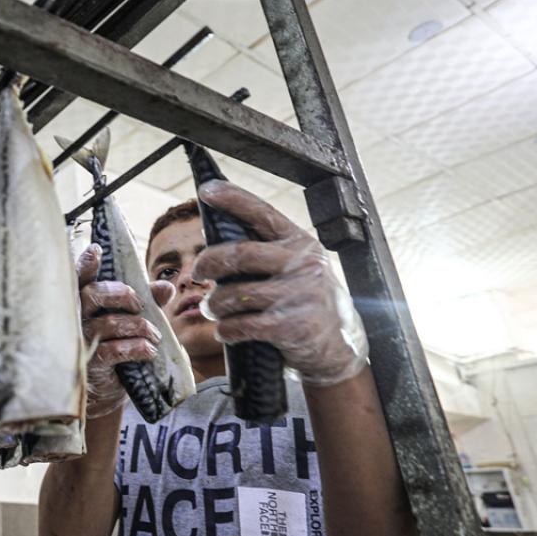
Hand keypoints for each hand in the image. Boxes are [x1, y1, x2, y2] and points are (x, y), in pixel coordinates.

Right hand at [76, 244, 174, 417]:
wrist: (104, 389)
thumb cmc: (114, 345)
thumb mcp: (131, 320)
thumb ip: (147, 300)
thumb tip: (167, 286)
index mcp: (83, 303)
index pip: (80, 279)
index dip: (86, 264)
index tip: (97, 250)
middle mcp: (77, 319)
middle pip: (92, 295)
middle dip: (121, 294)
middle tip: (140, 304)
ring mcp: (82, 342)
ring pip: (108, 323)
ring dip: (138, 326)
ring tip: (154, 334)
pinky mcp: (91, 364)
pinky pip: (113, 350)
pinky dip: (136, 347)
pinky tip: (149, 350)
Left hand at [193, 180, 368, 385]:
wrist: (339, 345)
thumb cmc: (305, 301)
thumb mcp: (297, 267)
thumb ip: (264, 251)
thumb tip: (211, 233)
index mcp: (301, 243)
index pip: (263, 213)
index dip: (233, 199)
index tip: (206, 191)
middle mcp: (303, 264)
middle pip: (239, 254)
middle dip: (208, 263)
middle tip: (197, 273)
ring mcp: (299, 295)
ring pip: (235, 294)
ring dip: (214, 304)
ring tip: (212, 309)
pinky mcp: (292, 326)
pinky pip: (241, 325)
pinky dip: (226, 329)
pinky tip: (225, 331)